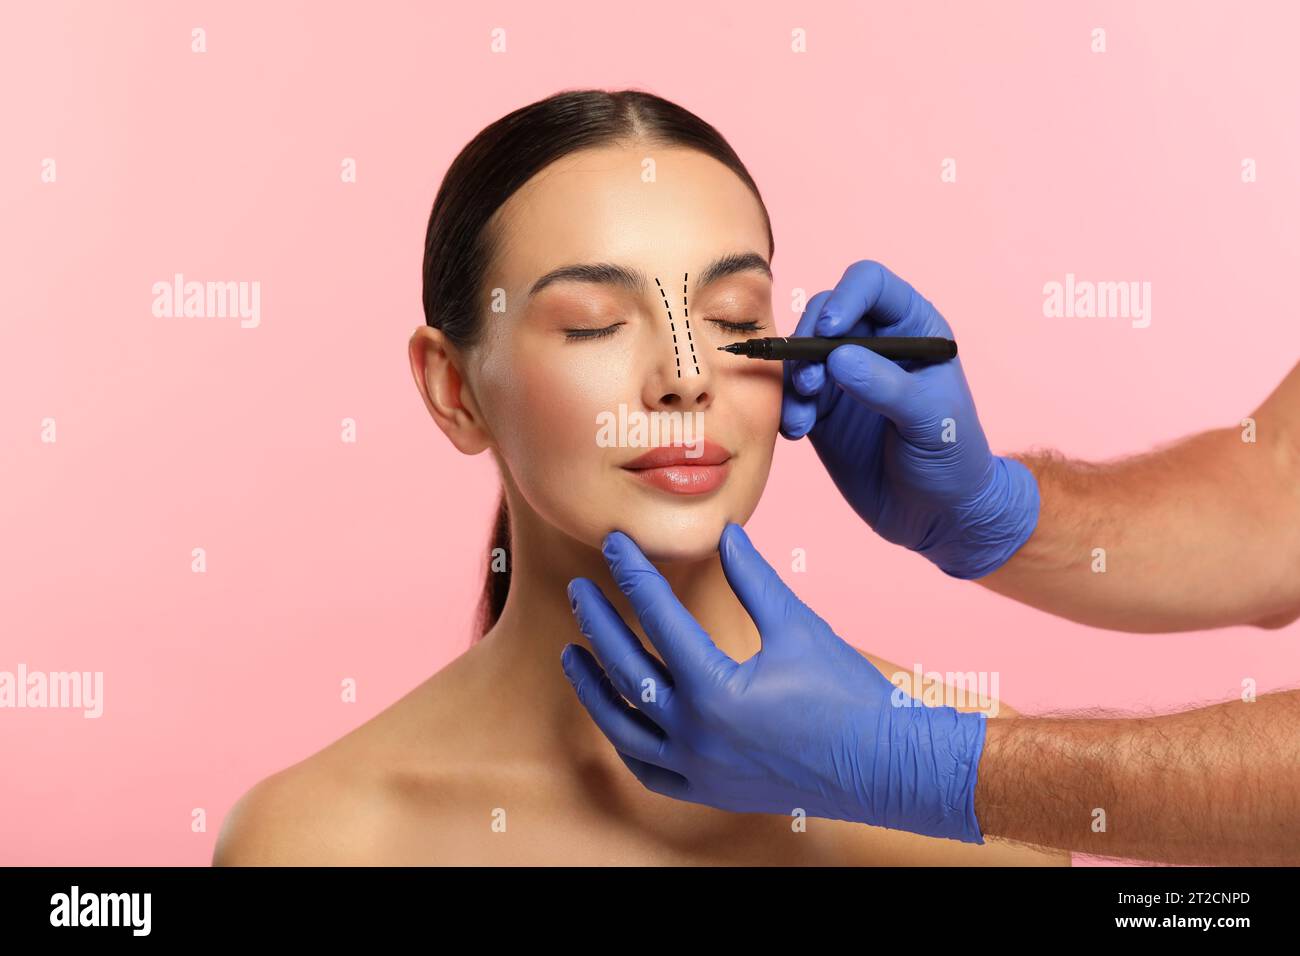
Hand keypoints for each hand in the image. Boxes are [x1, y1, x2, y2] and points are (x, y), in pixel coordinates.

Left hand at [561, 523, 987, 843]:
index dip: (633, 575)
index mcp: (716, 689)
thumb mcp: (797, 626)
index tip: (614, 546)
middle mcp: (696, 734)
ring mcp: (698, 769)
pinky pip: (648, 772)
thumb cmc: (847, 694)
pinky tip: (616, 716)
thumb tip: (725, 534)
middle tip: (579, 591)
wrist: (884, 765)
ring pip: (623, 729)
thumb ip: (753, 579)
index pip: (658, 618)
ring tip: (574, 654)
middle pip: (627, 671)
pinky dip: (626, 743)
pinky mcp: (708, 790)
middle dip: (598, 625)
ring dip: (593, 689)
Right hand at [780, 260, 1038, 578]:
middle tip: (811, 384)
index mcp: (912, 329)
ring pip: (799, 355)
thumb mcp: (930, 420)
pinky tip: (796, 433)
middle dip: (807, 343)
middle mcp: (873, 345)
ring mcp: (843, 379)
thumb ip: (886, 386)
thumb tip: (837, 357)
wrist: (940, 517)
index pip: (871, 285)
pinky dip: (785, 410)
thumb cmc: (953, 459)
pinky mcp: (821, 413)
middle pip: (823, 314)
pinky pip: (790, 397)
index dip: (845, 298)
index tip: (830, 332)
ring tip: (802, 418)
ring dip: (791, 381)